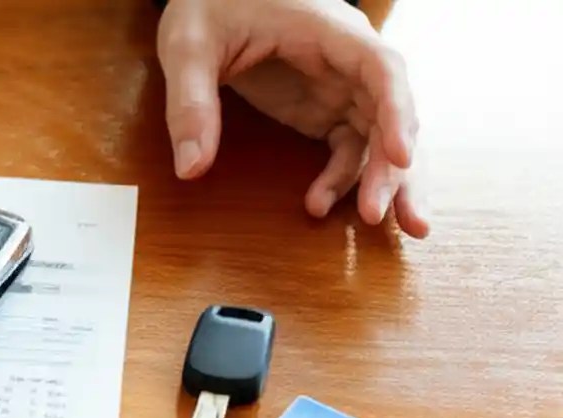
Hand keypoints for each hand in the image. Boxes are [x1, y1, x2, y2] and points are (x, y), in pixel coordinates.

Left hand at [157, 0, 427, 237]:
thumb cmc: (208, 2)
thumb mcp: (188, 46)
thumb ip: (190, 104)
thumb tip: (190, 168)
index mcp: (327, 29)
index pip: (380, 68)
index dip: (397, 112)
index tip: (400, 156)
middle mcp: (346, 57)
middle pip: (391, 110)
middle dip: (398, 165)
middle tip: (397, 218)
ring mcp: (337, 85)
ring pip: (378, 134)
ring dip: (382, 180)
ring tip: (377, 224)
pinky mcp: (322, 107)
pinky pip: (346, 145)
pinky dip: (340, 177)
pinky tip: (319, 205)